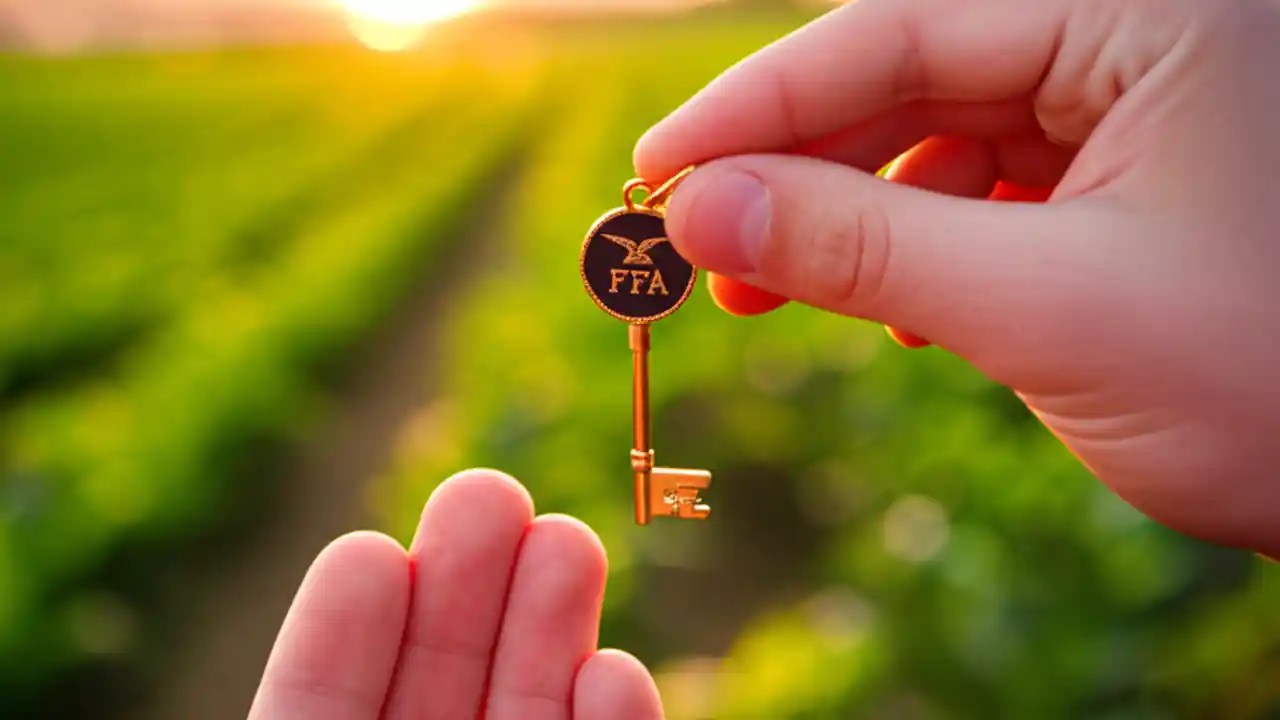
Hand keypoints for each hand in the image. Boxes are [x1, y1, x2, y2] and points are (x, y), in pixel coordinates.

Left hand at [248, 470, 662, 719]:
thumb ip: (303, 709)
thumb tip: (363, 561)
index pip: (324, 711)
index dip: (344, 640)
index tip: (369, 557)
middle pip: (439, 691)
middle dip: (466, 592)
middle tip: (488, 494)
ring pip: (530, 717)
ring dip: (553, 631)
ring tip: (565, 540)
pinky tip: (612, 672)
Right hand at [636, 0, 1279, 555]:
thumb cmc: (1268, 383)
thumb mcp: (1045, 307)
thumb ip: (864, 245)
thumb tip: (700, 208)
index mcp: (1150, 11)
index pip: (904, 28)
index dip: (762, 102)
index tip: (658, 168)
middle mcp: (1138, 35)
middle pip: (910, 77)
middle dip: (792, 167)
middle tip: (687, 240)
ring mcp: (1129, 104)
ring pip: (935, 136)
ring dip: (842, 213)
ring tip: (758, 284)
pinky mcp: (1119, 174)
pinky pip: (981, 187)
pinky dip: (916, 244)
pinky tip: (889, 307)